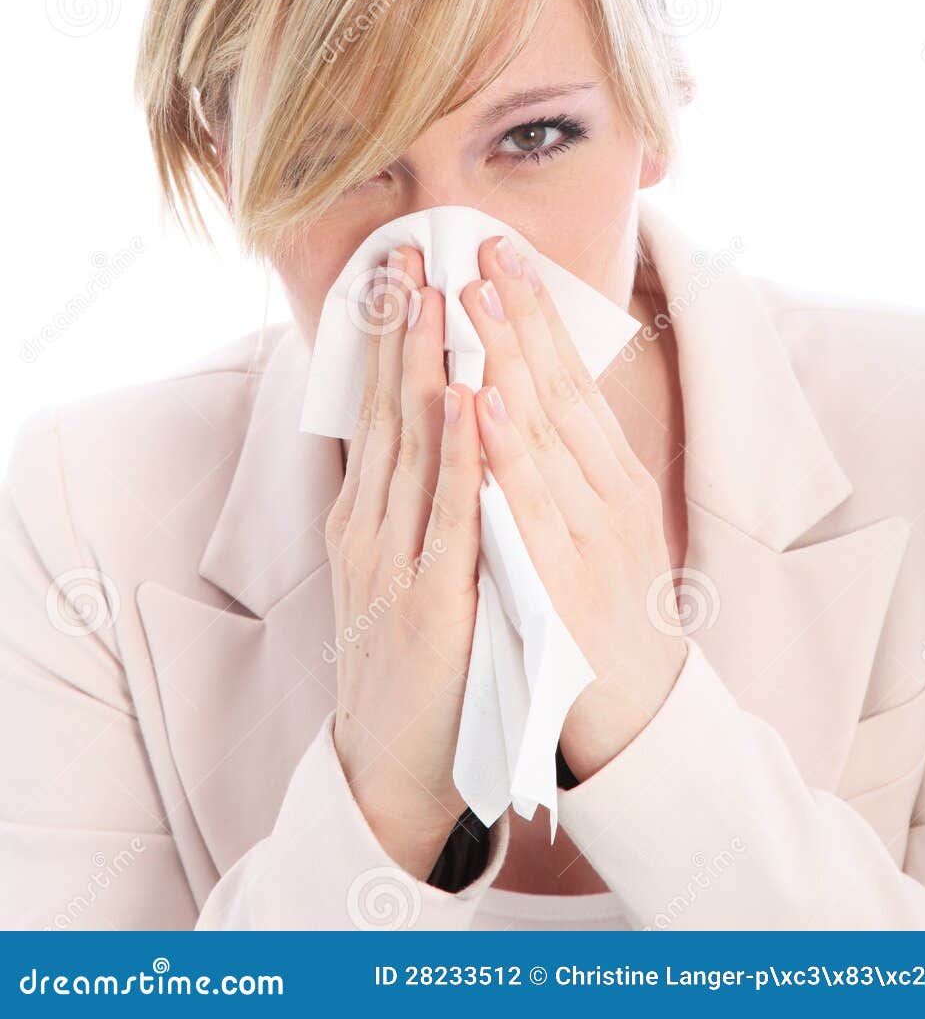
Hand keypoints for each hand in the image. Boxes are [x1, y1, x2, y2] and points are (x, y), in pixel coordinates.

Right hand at [325, 245, 483, 879]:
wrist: (390, 768)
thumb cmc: (411, 661)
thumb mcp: (399, 568)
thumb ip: (412, 503)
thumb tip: (431, 429)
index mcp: (368, 517)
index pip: (377, 408)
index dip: (389, 336)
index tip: (401, 268)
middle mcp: (370, 528)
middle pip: (386, 409)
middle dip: (402, 327)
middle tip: (411, 250)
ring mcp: (393, 564)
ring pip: (411, 446)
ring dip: (424, 364)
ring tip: (436, 294)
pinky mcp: (427, 602)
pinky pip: (448, 513)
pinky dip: (456, 449)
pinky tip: (463, 396)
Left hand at [460, 234, 686, 782]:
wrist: (641, 728)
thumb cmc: (607, 623)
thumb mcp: (598, 534)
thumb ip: (569, 472)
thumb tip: (529, 401)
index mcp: (614, 480)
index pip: (571, 380)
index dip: (535, 315)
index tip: (501, 254)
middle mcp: (610, 496)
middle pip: (560, 389)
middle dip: (519, 313)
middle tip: (484, 245)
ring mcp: (590, 538)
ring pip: (544, 431)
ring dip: (507, 356)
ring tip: (475, 295)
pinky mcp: (566, 583)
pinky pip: (526, 506)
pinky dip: (506, 448)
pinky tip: (483, 398)